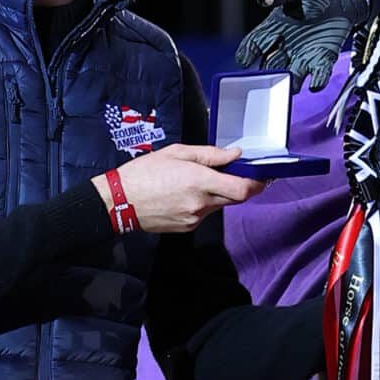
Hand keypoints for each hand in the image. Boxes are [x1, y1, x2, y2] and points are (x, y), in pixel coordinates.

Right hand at [89, 145, 263, 232]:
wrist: (118, 201)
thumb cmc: (145, 172)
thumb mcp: (177, 153)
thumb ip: (210, 154)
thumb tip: (235, 155)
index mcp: (199, 181)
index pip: (242, 189)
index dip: (256, 184)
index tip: (260, 176)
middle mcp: (201, 202)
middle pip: (235, 198)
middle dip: (239, 187)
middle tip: (233, 174)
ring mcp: (194, 218)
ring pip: (219, 205)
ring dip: (218, 194)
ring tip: (196, 182)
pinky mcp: (188, 227)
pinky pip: (205, 213)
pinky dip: (203, 203)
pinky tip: (184, 195)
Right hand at [234, 0, 369, 91]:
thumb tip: (264, 0)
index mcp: (273, 28)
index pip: (254, 44)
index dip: (247, 53)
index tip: (243, 61)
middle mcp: (285, 45)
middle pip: (271, 65)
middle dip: (267, 74)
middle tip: (266, 80)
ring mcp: (304, 54)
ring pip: (292, 74)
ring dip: (290, 82)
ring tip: (290, 87)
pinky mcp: (324, 57)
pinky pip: (319, 72)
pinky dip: (317, 80)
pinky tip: (315, 85)